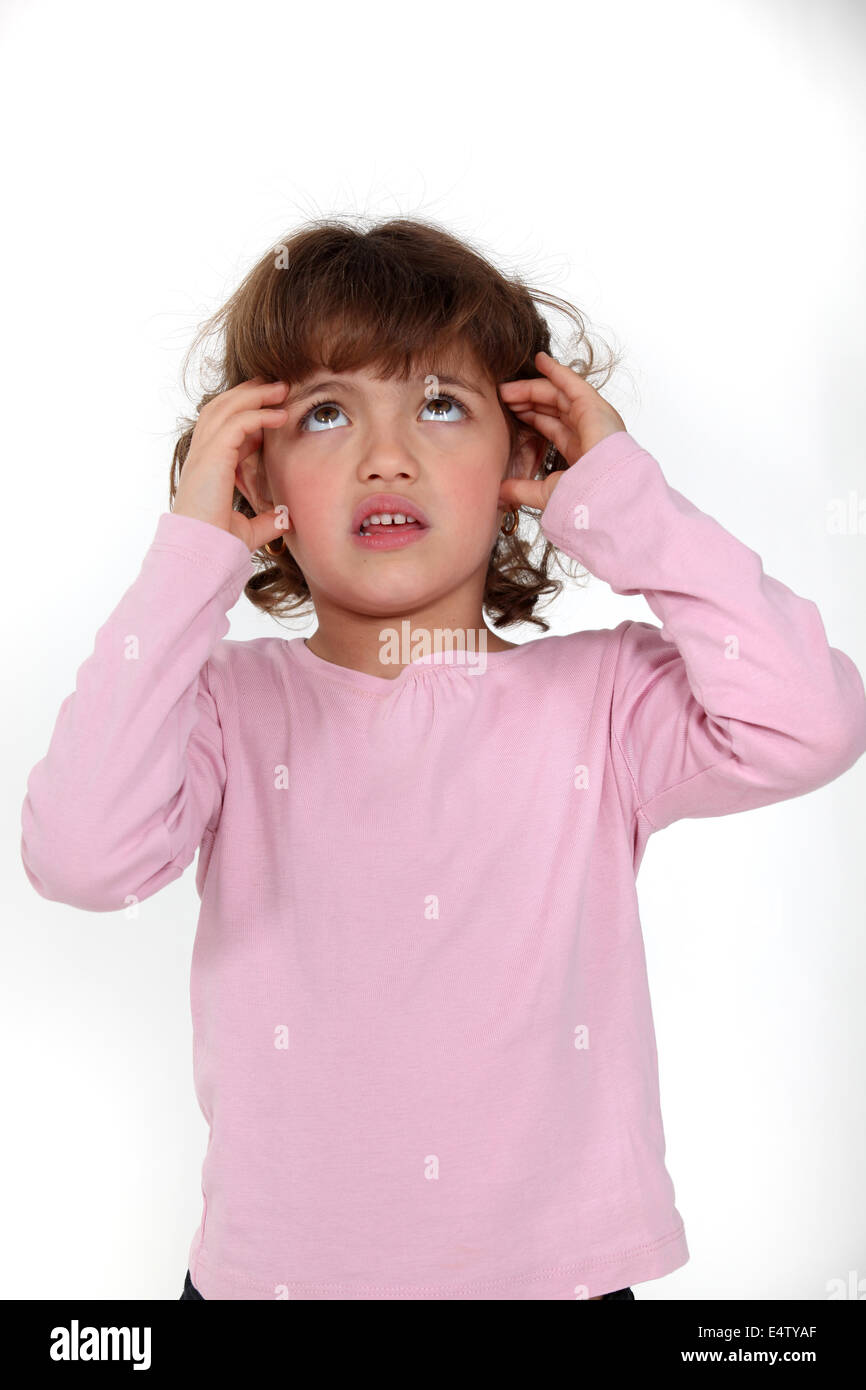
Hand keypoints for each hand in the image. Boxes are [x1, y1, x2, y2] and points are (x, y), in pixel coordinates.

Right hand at [173, 376, 290, 552]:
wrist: (201, 555)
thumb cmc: (217, 546)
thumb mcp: (248, 531)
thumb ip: (266, 521)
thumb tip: (285, 518)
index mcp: (207, 469)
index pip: (224, 429)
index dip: (248, 416)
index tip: (273, 412)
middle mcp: (201, 456)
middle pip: (221, 408)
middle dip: (248, 393)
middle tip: (276, 386)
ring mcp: (203, 454)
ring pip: (226, 407)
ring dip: (254, 394)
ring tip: (281, 388)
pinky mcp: (212, 457)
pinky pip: (236, 423)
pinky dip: (258, 414)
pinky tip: (280, 416)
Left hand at [497, 351, 626, 513]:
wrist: (603, 496)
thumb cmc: (584, 499)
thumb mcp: (545, 493)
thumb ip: (522, 490)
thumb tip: (499, 492)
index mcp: (579, 452)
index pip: (552, 427)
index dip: (531, 417)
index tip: (510, 412)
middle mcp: (587, 432)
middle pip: (552, 408)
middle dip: (527, 401)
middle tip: (503, 398)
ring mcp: (592, 417)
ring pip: (557, 395)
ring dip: (532, 388)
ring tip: (508, 388)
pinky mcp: (593, 406)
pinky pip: (571, 382)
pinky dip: (555, 370)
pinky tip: (540, 360)